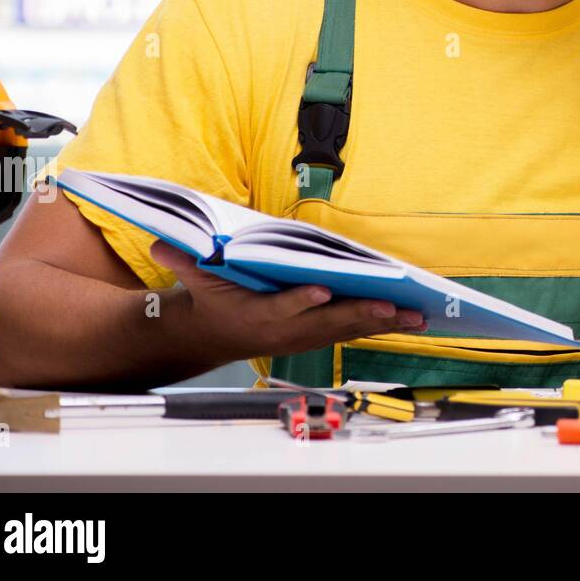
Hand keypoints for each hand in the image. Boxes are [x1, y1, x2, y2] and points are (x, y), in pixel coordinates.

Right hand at [149, 239, 427, 365]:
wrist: (209, 337)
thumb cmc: (210, 301)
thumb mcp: (193, 281)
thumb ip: (183, 261)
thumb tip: (163, 243)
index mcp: (257, 316)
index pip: (281, 309)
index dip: (301, 301)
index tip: (322, 291)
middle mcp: (286, 332)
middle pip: (327, 323)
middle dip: (361, 315)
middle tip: (391, 306)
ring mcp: (305, 337)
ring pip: (348, 329)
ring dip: (382, 323)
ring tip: (417, 316)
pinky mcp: (318, 336)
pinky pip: (353, 331)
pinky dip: (381, 325)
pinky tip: (411, 319)